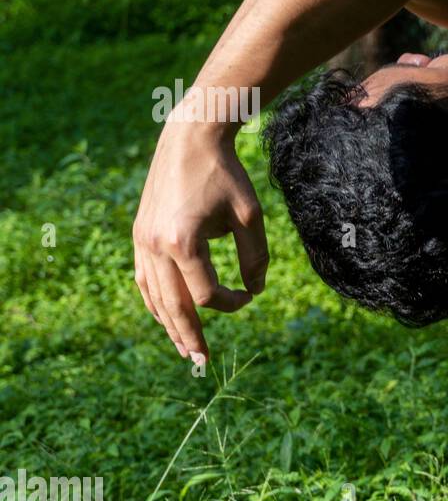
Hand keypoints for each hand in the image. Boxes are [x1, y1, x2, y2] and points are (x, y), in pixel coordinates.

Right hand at [133, 119, 267, 361]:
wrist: (190, 139)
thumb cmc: (226, 177)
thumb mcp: (250, 217)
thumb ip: (255, 257)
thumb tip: (255, 292)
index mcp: (183, 243)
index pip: (206, 293)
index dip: (230, 303)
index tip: (248, 297)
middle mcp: (155, 246)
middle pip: (173, 304)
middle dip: (190, 335)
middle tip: (202, 361)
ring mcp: (142, 241)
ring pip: (154, 295)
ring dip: (169, 324)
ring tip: (184, 347)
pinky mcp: (139, 234)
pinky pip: (144, 278)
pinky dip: (155, 300)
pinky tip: (167, 315)